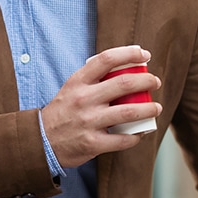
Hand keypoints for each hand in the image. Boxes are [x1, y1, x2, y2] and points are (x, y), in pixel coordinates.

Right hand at [40, 45, 161, 167]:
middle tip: (155, 82)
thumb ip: (93, 79)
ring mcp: (88, 122)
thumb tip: (125, 69)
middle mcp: (83, 99)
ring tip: (156, 107)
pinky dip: (136, 135)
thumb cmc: (63, 112)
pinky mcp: (92, 143)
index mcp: (78, 82)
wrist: (41, 141)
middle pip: (124, 84)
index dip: (129, 53)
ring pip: (128, 112)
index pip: (106, 59)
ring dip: (148, 109)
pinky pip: (122, 139)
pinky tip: (141, 132)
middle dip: (146, 81)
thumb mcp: (71, 88)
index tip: (144, 54)